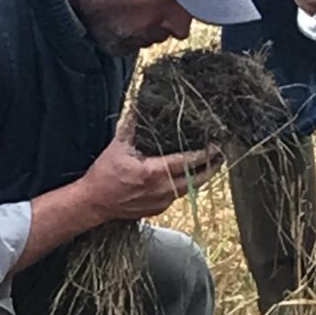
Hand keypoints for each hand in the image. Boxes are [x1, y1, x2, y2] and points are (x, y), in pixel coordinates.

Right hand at [83, 126, 223, 224]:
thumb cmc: (104, 175)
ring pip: (190, 189)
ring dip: (202, 176)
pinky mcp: (159, 209)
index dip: (206, 152)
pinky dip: (186, 185)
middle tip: (222, 154)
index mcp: (154, 173)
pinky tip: (188, 175)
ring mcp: (162, 202)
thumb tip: (141, 105)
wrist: (93, 203)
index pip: (188, 161)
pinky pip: (178, 195)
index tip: (216, 144)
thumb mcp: (117, 146)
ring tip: (211, 163)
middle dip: (213, 166)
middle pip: (198, 179)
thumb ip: (132, 125)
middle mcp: (162, 190)